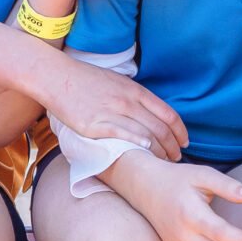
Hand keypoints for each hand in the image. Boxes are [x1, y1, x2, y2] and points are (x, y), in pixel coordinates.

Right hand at [46, 59, 187, 161]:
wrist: (56, 77)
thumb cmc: (84, 79)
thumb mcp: (115, 80)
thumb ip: (133, 96)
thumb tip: (149, 112)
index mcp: (133, 89)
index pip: (167, 113)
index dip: (180, 131)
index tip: (184, 142)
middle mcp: (127, 101)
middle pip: (161, 128)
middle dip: (173, 147)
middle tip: (176, 158)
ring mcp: (112, 113)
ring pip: (147, 136)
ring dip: (159, 153)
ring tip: (163, 163)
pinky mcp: (96, 125)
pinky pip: (124, 137)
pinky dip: (139, 145)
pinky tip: (145, 153)